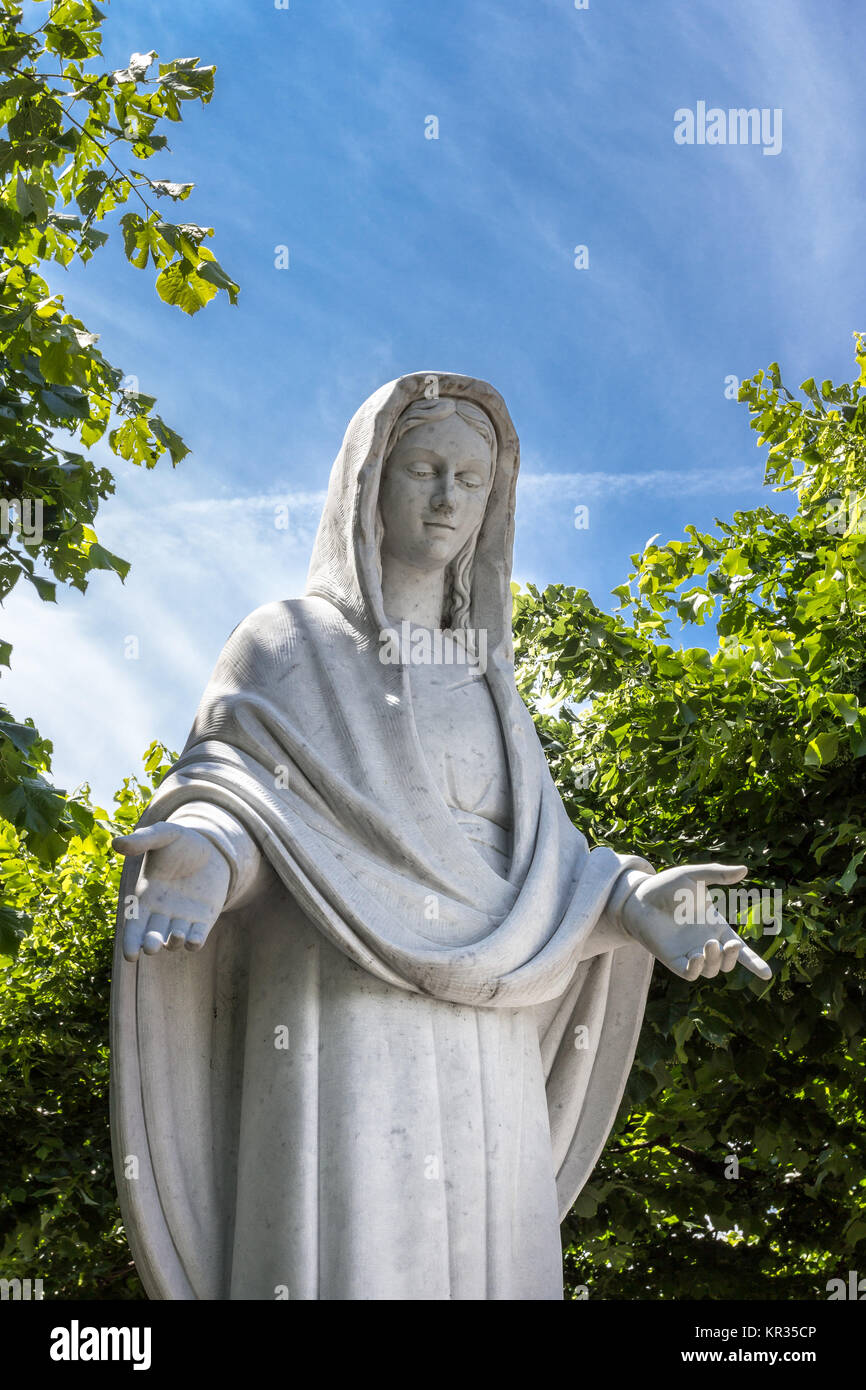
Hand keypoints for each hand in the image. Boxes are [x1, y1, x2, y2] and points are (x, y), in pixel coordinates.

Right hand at [113, 821, 230, 962]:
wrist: (211, 846)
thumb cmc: (180, 841)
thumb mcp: (162, 836)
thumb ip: (141, 841)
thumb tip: (116, 844)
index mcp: (145, 897)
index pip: (134, 924)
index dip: (130, 940)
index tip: (130, 956)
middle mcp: (161, 912)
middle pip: (152, 935)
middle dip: (151, 943)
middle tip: (151, 946)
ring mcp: (183, 917)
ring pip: (174, 939)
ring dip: (174, 942)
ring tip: (176, 935)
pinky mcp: (204, 918)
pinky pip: (197, 936)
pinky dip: (194, 942)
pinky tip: (194, 941)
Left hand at [620, 862, 771, 982]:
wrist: (639, 896)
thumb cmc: (667, 886)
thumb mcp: (693, 876)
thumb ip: (717, 874)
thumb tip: (744, 869)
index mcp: (716, 926)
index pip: (740, 950)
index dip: (754, 962)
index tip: (767, 975)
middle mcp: (706, 943)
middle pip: (728, 963)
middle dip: (733, 958)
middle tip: (729, 944)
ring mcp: (690, 953)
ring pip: (711, 970)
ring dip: (715, 961)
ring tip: (708, 944)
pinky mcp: (674, 959)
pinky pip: (690, 973)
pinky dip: (696, 969)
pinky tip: (696, 956)